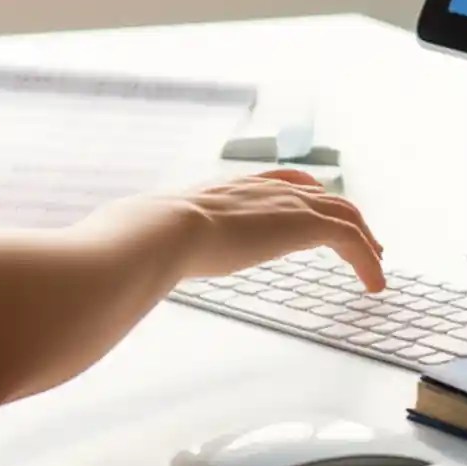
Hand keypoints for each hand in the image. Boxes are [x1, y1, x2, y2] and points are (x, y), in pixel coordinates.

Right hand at [77, 169, 385, 291]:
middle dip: (339, 213)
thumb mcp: (128, 242)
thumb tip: (90, 269)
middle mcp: (253, 192)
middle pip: (312, 192)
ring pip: (340, 211)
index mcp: (219, 194)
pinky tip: (375, 283)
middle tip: (359, 240)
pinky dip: (367, 259)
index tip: (310, 207)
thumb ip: (123, 250)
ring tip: (377, 265)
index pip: (270, 182)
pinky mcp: (297, 225)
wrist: (149, 236)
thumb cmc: (130, 244)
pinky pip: (349, 237)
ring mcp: (276, 206)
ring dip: (363, 238)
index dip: (296, 193)